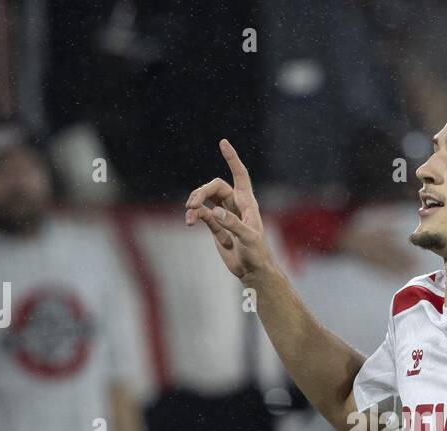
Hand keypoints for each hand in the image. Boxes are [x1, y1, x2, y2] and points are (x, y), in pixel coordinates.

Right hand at [185, 139, 272, 281]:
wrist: (252, 272)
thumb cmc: (257, 254)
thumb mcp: (248, 238)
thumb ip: (233, 224)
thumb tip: (215, 212)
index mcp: (247, 203)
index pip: (240, 175)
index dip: (232, 159)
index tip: (223, 143)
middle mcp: (235, 205)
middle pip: (215, 187)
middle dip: (202, 191)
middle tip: (192, 203)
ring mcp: (224, 215)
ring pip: (205, 200)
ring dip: (195, 203)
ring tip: (190, 214)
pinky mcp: (215, 227)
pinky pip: (202, 214)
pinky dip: (194, 215)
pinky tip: (190, 221)